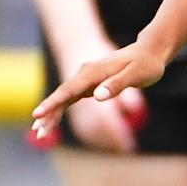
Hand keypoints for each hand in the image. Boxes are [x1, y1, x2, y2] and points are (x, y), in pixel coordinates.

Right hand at [31, 43, 167, 141]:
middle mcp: (86, 74)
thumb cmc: (145, 64)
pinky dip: (60, 110)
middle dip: (48, 114)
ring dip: (51, 115)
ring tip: (39, 133)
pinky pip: (71, 99)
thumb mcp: (136, 74)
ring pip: (64, 99)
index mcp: (94, 72)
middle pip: (62, 96)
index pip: (69, 89)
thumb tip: (97, 96)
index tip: (38, 114)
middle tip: (37, 133)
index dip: (53, 103)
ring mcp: (86, 79)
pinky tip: (51, 122)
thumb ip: (117, 84)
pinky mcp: (89, 85)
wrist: (148, 52)